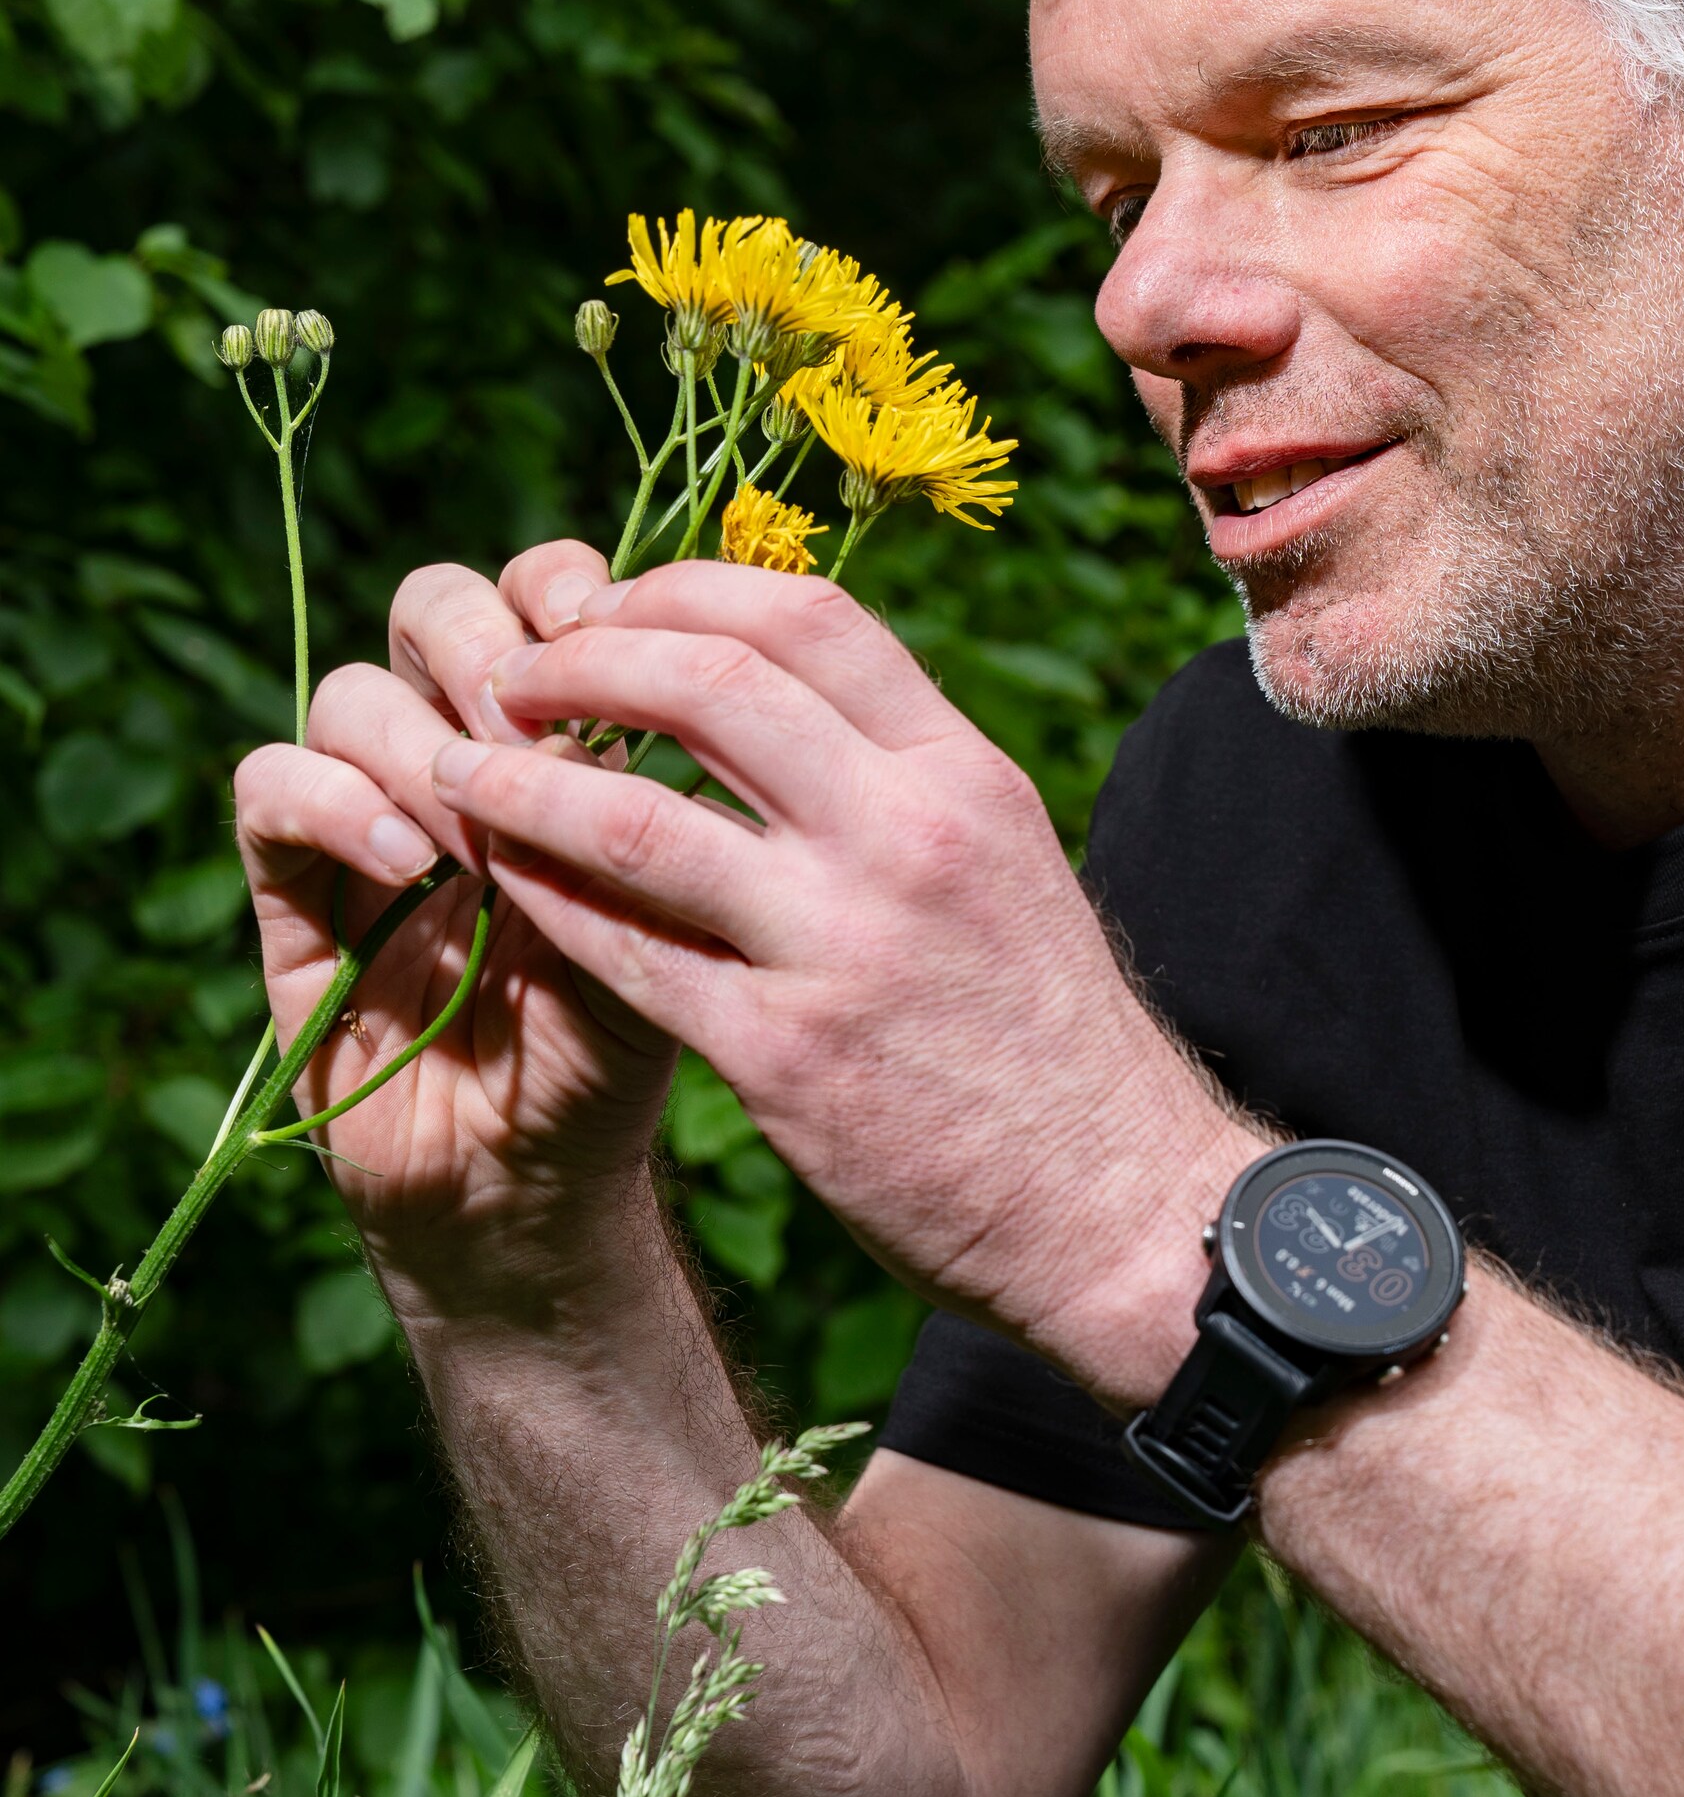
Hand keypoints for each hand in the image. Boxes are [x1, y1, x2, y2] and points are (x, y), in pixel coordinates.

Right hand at [231, 541, 678, 1302]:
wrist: (535, 1179)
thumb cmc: (620, 1039)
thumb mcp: (673, 909)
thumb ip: (661, 796)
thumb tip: (679, 679)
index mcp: (553, 730)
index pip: (539, 589)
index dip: (566, 586)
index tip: (614, 636)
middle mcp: (453, 750)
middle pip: (433, 605)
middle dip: (487, 649)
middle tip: (539, 736)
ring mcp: (365, 812)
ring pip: (351, 689)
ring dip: (422, 743)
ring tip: (484, 840)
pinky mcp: (288, 887)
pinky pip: (270, 785)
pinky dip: (334, 804)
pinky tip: (407, 869)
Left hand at [433, 563, 1239, 1400]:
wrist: (1117, 1207)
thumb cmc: (1050, 1036)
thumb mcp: (1005, 862)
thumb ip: (901, 780)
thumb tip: (779, 701)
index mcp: (964, 774)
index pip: (807, 613)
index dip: (680, 589)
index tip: (607, 606)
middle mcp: (910, 834)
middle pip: (707, 682)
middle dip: (580, 661)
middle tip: (508, 672)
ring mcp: (843, 945)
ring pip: (635, 816)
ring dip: (519, 781)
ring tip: (453, 768)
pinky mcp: (785, 1057)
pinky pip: (625, 953)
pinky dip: (546, 902)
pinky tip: (500, 883)